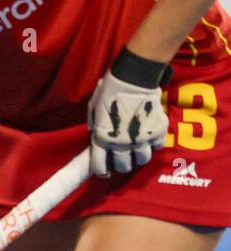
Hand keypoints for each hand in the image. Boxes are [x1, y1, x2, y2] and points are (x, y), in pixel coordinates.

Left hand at [87, 55, 169, 176]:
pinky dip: (155, 144)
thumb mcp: (94, 112)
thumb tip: (98, 138)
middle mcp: (121, 143)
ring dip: (139, 157)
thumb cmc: (110, 91)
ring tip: (138, 149)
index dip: (102, 171)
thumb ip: (96, 128)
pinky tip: (150, 136)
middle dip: (123, 164)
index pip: (99, 167)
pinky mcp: (157, 131)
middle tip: (124, 158)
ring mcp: (140, 138)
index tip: (106, 171)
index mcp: (102, 139)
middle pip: (123, 166)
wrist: (133, 78)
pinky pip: (158, 146)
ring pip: (142, 160)